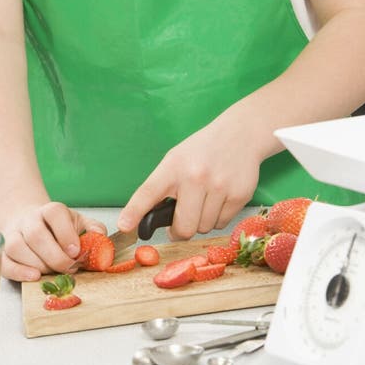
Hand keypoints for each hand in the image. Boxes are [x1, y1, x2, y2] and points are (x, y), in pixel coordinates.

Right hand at [0, 201, 106, 281]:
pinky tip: (34, 277)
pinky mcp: (4, 252)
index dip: (65, 233)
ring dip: (37, 264)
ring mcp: (14, 235)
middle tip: (69, 267)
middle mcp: (29, 220)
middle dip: (54, 256)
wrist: (30, 222)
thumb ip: (93, 229)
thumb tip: (101, 237)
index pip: (54, 213)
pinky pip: (5, 262)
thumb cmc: (59, 228)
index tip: (76, 251)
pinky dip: (18, 272)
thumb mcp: (79, 223)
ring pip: (17, 247)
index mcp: (50, 211)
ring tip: (52, 272)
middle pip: (36, 234)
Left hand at [117, 116, 261, 240]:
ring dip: (201, 221)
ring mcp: (219, 186)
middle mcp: (195, 176)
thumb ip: (162, 186)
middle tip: (180, 221)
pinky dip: (218, 217)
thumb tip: (147, 221)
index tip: (124, 226)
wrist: (240, 134)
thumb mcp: (176, 159)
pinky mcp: (239, 195)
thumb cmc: (203, 150)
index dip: (134, 211)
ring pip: (204, 228)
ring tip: (204, 198)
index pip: (149, 192)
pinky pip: (222, 224)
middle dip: (180, 230)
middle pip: (183, 228)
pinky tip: (219, 197)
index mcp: (173, 165)